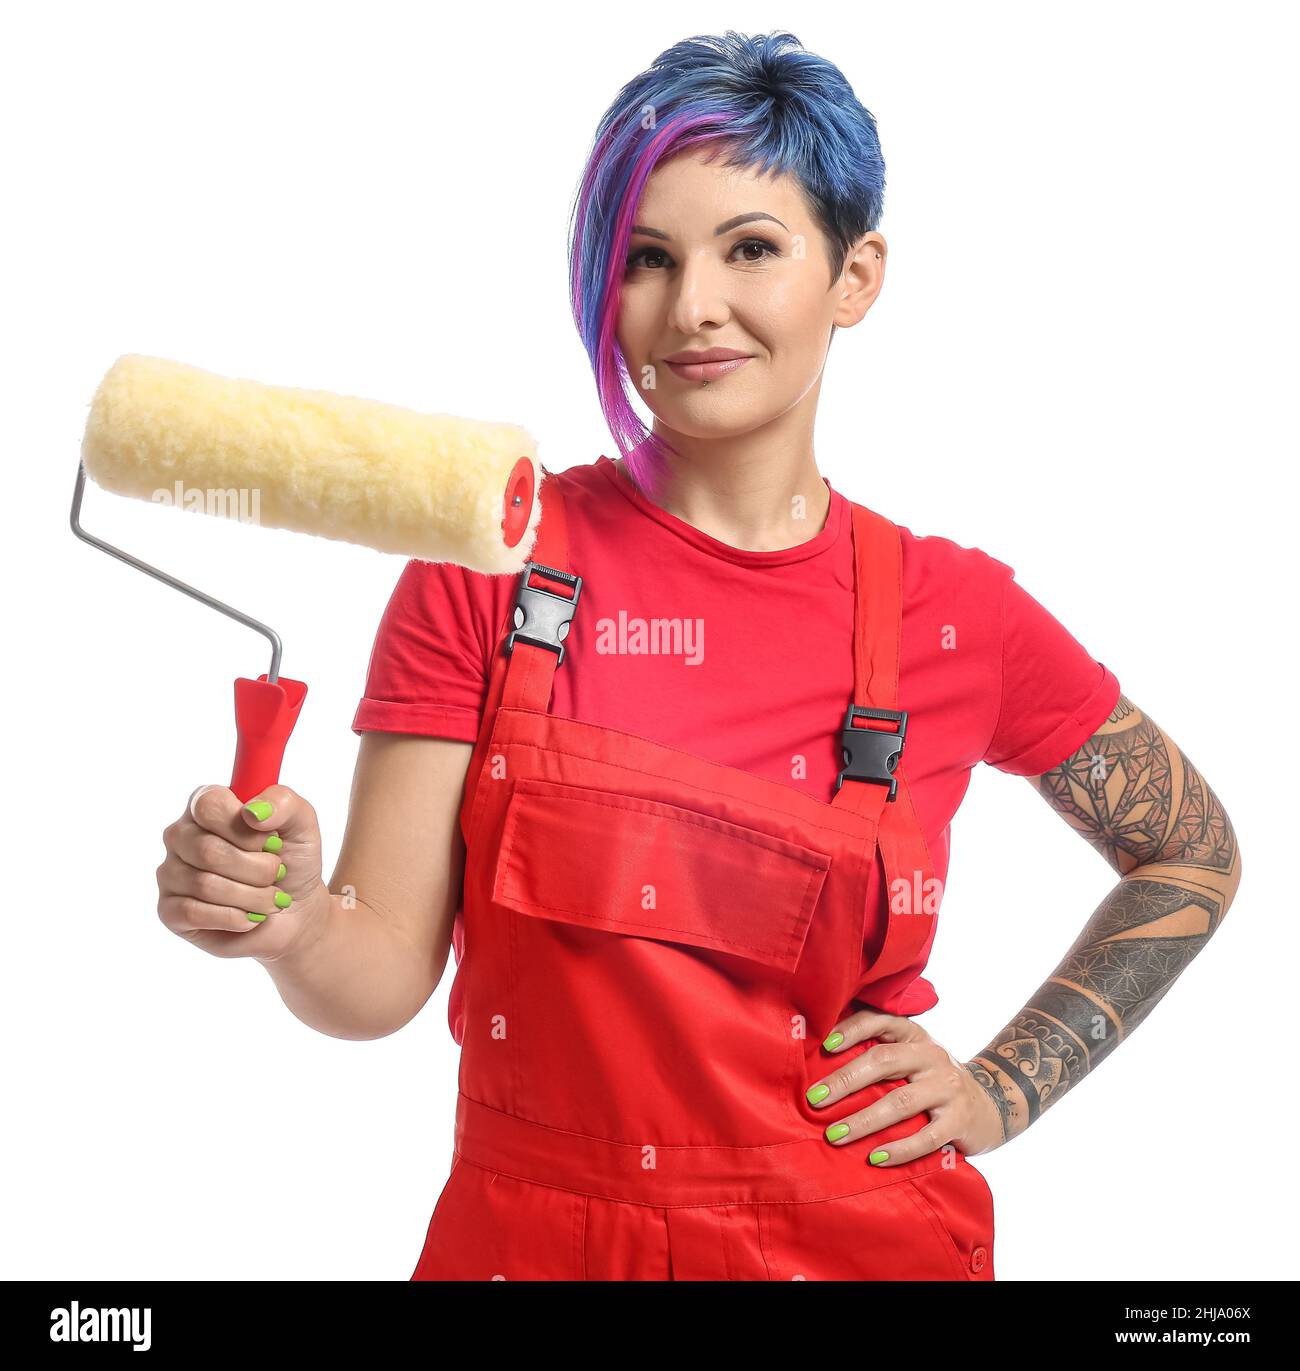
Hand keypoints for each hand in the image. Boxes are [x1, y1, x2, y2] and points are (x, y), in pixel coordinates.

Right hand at [156, 783, 329, 963]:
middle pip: (208, 850)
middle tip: (278, 873)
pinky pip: (193, 913)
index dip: (245, 829)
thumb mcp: (302, 824)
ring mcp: (170, 872)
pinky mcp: (169, 911)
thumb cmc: (293, 862)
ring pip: (204, 885)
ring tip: (271, 898)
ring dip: (252, 896)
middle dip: (258, 869)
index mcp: (206, 804)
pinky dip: (234, 917)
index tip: (272, 842)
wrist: (296, 912)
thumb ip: (283, 802)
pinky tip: (250, 917)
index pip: (209, 804)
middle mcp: (181, 835)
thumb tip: (251, 811)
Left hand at [806, 1006, 1004, 1162]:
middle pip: (884, 1061)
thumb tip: (820, 1059)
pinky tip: (875, 1159)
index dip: (852, 1030)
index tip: (825, 1046)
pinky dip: (899, 1149)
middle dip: (846, 1080)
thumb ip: (879, 1052)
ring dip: (863, 1120)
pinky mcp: (960, 1121)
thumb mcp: (912, 1056)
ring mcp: (948, 1088)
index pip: (881, 1022)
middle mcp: (931, 1056)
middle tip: (815, 1099)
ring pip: (900, 1102)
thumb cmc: (933, 1079)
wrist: (993, 1103)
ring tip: (834, 1136)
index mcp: (914, 1035)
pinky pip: (926, 1138)